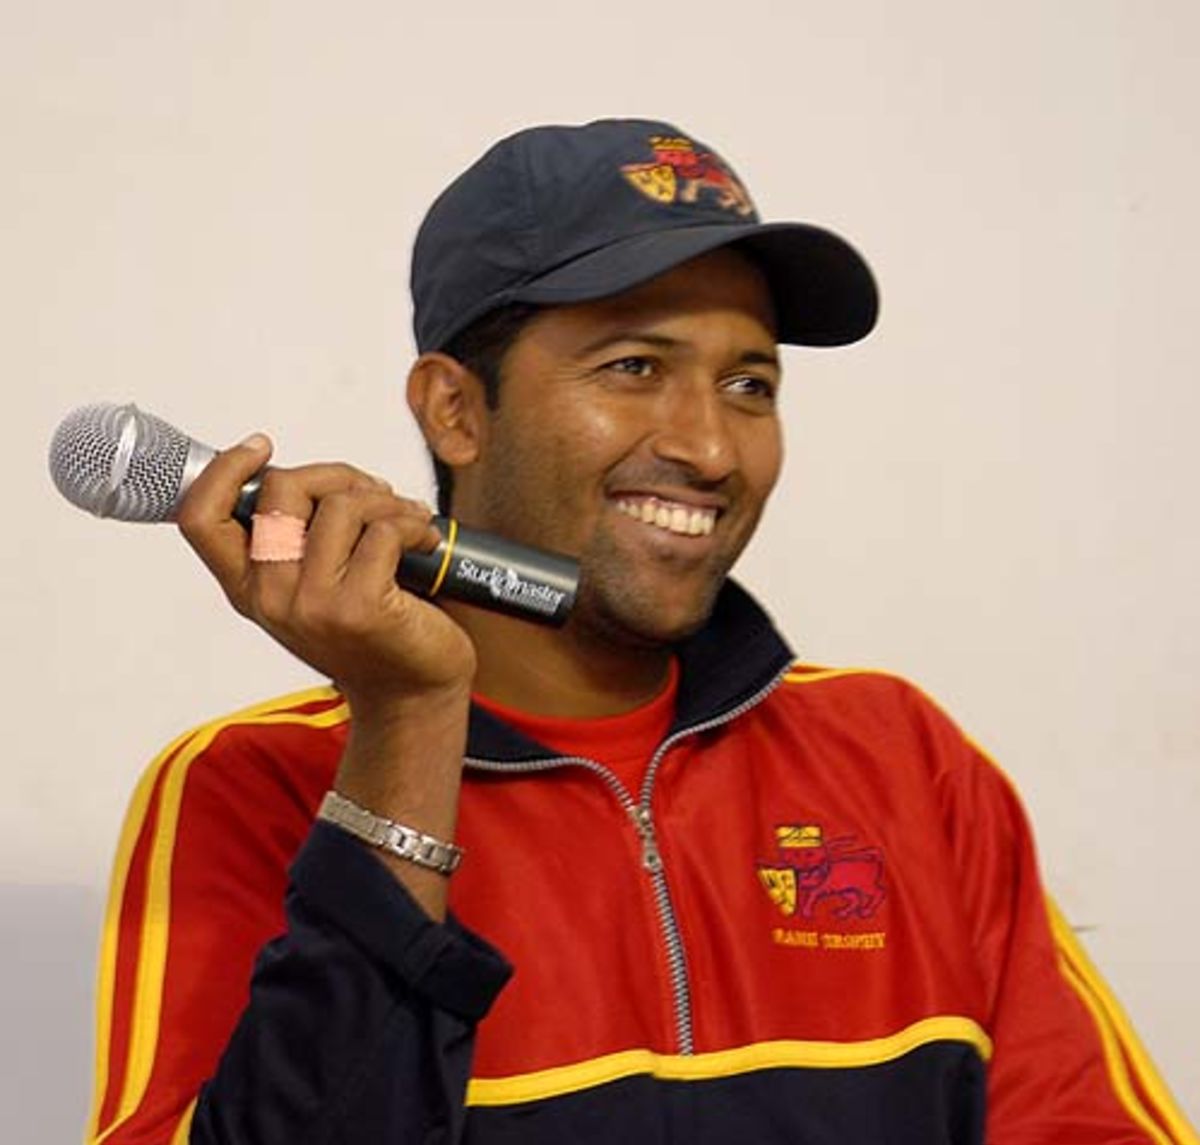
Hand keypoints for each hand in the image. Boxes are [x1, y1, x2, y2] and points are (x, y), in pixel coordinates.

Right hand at [175, 434, 477, 713]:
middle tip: (374, 495)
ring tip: (409, 521)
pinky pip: (384, 531)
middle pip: (281, 490)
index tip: (261, 446)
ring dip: (387, 502)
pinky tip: (425, 542)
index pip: (200, 520)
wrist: (412, 694)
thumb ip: (298, 538)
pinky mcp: (359, 608)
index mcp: (250, 589)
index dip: (224, 470)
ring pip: (341, 505)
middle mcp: (271, 598)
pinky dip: (413, 525)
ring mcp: (313, 605)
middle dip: (337, 475)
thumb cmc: (373, 629)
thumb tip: (313, 475)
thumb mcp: (317, 585)